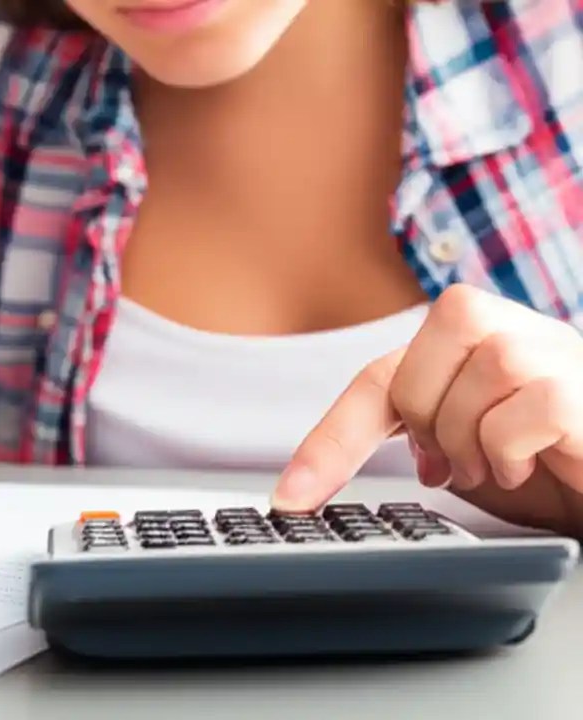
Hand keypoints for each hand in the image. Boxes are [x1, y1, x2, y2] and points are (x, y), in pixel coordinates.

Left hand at [272, 284, 582, 537]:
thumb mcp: (464, 448)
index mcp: (465, 340)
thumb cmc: (547, 461)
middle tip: (457, 461)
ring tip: (504, 462)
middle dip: (426, 430)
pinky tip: (535, 462)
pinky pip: (520, 410)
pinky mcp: (579, 384)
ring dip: (475, 443)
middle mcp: (504, 328)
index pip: (376, 381)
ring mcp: (548, 349)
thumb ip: (412, 430)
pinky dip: (514, 449)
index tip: (290, 500)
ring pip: (471, 384)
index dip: (329, 443)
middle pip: (415, 369)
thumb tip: (316, 479)